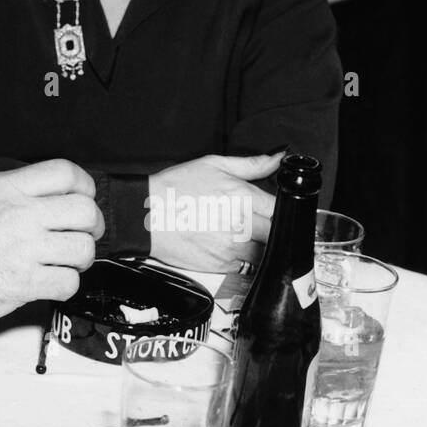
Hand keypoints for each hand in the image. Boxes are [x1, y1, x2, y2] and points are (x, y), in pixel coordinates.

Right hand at [0, 159, 102, 333]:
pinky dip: (65, 285)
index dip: (84, 186)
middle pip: (84, 210)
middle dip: (92, 226)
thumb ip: (12, 191)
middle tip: (83, 234)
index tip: (84, 198)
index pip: (65, 173)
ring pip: (83, 248)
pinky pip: (68, 283)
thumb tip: (49, 194)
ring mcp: (22, 249)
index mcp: (4, 188)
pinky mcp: (23, 283)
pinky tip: (50, 282)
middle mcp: (17, 213)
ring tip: (65, 262)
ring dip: (80, 259)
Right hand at [145, 153, 281, 271]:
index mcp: (242, 197)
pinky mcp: (222, 266)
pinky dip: (244, 259)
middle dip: (272, 228)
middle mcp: (241, 224)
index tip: (274, 209)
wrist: (145, 215)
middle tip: (257, 222)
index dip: (281, 209)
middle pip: (277, 233)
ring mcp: (232, 248)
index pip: (281, 208)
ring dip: (260, 245)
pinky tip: (228, 245)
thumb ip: (251, 164)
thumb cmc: (175, 188)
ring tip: (241, 234)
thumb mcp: (213, 164)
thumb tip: (277, 158)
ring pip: (266, 253)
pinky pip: (247, 267)